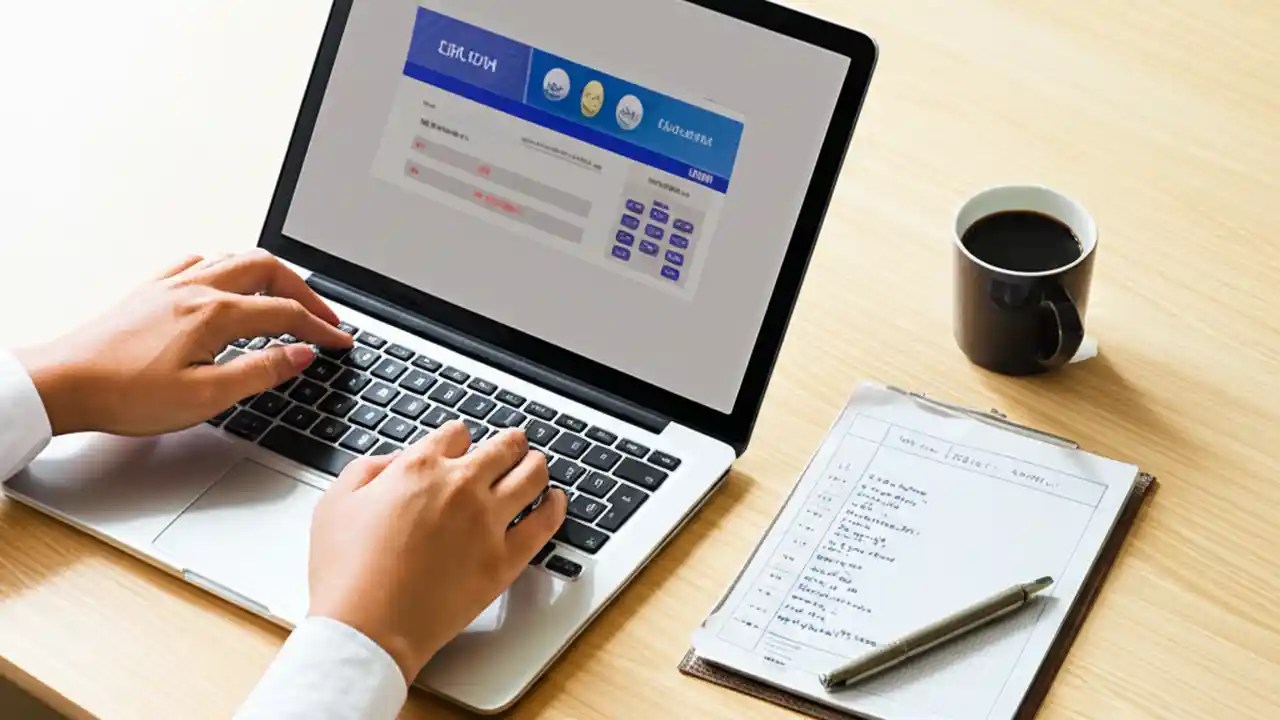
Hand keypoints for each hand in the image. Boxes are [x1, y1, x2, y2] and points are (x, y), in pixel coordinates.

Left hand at [15, 250, 352, 435]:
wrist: (63, 384)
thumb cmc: (126, 394)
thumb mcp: (206, 397)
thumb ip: (260, 372)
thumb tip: (300, 354)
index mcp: (215, 314)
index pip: (286, 314)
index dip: (321, 328)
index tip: (341, 342)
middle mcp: (196, 288)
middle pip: (268, 270)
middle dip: (305, 291)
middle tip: (324, 316)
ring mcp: (171, 285)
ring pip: (236, 259)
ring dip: (271, 276)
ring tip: (288, 298)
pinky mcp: (151, 291)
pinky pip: (201, 263)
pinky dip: (229, 270)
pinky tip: (228, 285)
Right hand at [308, 422, 567, 680]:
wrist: (367, 629)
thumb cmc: (346, 573)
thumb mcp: (336, 503)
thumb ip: (367, 469)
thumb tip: (394, 461)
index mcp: (419, 468)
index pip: (456, 433)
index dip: (458, 439)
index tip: (461, 447)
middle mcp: (460, 486)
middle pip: (502, 448)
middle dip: (509, 443)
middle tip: (514, 445)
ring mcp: (488, 522)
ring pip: (532, 475)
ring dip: (535, 465)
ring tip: (536, 466)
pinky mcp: (505, 559)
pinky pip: (545, 522)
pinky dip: (555, 505)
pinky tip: (555, 500)